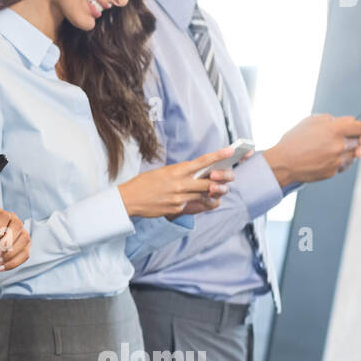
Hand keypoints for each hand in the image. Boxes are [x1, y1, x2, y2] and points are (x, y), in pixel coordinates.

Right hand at [117, 146, 235, 217]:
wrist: (129, 199)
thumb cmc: (145, 183)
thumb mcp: (163, 172)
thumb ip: (180, 172)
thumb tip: (195, 172)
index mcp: (176, 171)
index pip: (202, 162)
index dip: (218, 156)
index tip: (230, 151)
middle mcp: (180, 184)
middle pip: (209, 183)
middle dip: (220, 182)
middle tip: (226, 179)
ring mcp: (180, 198)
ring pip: (203, 195)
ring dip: (208, 193)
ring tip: (209, 190)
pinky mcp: (177, 209)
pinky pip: (192, 205)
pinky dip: (193, 202)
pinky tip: (186, 199)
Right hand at [264, 114, 360, 185]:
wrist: (283, 163)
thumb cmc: (294, 140)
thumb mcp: (310, 121)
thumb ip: (332, 119)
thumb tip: (348, 122)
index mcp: (335, 130)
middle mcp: (339, 146)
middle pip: (359, 141)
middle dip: (352, 138)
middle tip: (344, 137)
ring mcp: (337, 160)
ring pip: (354, 154)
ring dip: (347, 150)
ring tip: (333, 148)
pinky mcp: (333, 171)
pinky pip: (344, 164)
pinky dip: (340, 161)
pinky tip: (328, 158)